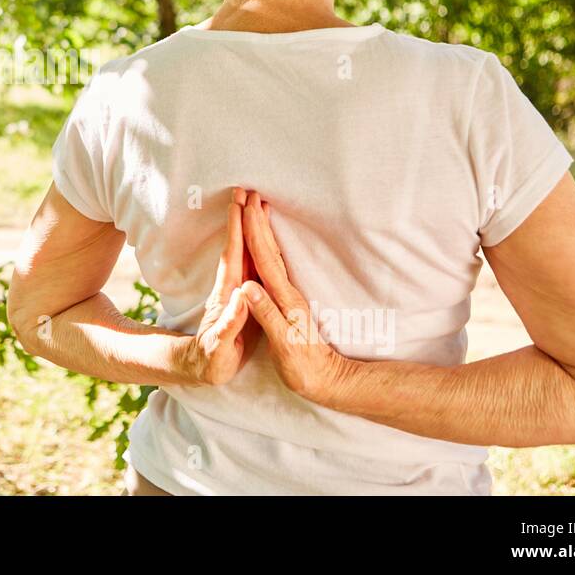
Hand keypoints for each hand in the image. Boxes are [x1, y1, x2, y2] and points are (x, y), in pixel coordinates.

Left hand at [180, 187, 259, 385]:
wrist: (201, 368)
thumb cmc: (212, 360)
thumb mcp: (221, 347)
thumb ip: (230, 323)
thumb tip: (242, 296)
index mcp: (228, 294)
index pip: (234, 255)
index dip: (238, 229)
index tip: (242, 203)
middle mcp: (230, 286)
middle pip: (237, 245)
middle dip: (241, 218)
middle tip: (246, 189)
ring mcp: (234, 289)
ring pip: (242, 251)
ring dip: (246, 227)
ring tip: (252, 205)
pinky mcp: (239, 296)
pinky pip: (249, 263)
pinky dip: (253, 246)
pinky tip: (259, 239)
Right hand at [239, 191, 348, 402]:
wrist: (329, 380)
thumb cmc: (304, 367)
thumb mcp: (284, 344)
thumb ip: (266, 314)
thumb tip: (247, 287)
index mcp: (283, 299)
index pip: (263, 259)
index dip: (253, 231)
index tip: (244, 206)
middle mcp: (287, 292)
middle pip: (269, 249)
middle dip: (257, 220)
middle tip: (249, 193)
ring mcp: (289, 296)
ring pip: (273, 254)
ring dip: (263, 229)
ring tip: (256, 208)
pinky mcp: (289, 303)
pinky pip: (274, 266)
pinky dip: (267, 248)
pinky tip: (266, 244)